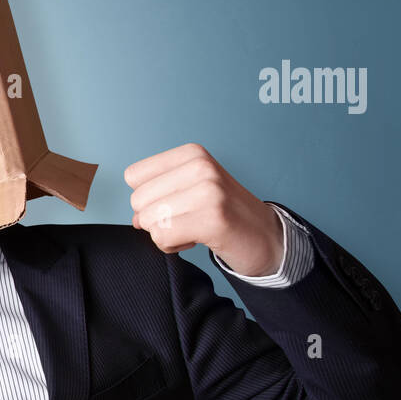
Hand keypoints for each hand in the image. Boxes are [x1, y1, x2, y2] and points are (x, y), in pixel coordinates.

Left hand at [124, 143, 283, 276]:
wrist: (267, 237)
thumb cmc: (223, 214)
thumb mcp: (191, 191)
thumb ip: (157, 196)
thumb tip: (134, 219)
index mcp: (192, 154)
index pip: (133, 176)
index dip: (147, 198)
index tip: (176, 204)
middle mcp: (200, 166)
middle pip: (138, 200)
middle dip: (155, 219)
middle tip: (186, 221)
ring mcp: (208, 191)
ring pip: (148, 219)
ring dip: (164, 234)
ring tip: (193, 230)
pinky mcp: (212, 219)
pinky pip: (162, 236)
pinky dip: (171, 246)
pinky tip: (196, 240)